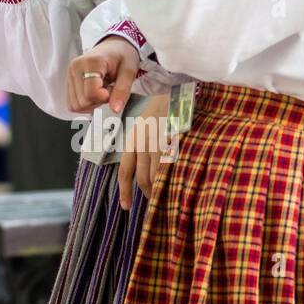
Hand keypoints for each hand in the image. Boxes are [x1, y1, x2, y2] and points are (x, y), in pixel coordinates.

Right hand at [67, 36, 139, 113]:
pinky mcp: (68, 80)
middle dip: (99, 101)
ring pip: (75, 105)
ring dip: (91, 104)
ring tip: (101, 90)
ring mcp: (70, 73)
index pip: (91, 93)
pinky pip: (72, 103)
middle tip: (109, 88)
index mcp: (90, 62)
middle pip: (82, 102)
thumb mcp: (129, 71)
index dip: (106, 98)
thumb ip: (122, 91)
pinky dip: (85, 103)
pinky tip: (94, 93)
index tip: (114, 87)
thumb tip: (115, 110)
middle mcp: (75, 67)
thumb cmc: (123, 55)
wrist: (115, 45)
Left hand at [118, 94, 171, 210]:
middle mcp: (142, 142)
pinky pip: (171, 168)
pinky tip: (177, 184)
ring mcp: (159, 142)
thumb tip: (144, 176)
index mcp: (133, 139)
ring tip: (166, 197)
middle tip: (154, 203)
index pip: (125, 170)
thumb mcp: (146, 130)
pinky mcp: (173, 142)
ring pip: (157, 175)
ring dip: (160, 189)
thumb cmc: (162, 115)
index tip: (126, 207)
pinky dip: (172, 179)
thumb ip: (141, 150)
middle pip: (142, 177)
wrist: (178, 96)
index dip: (125, 191)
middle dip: (147, 192)